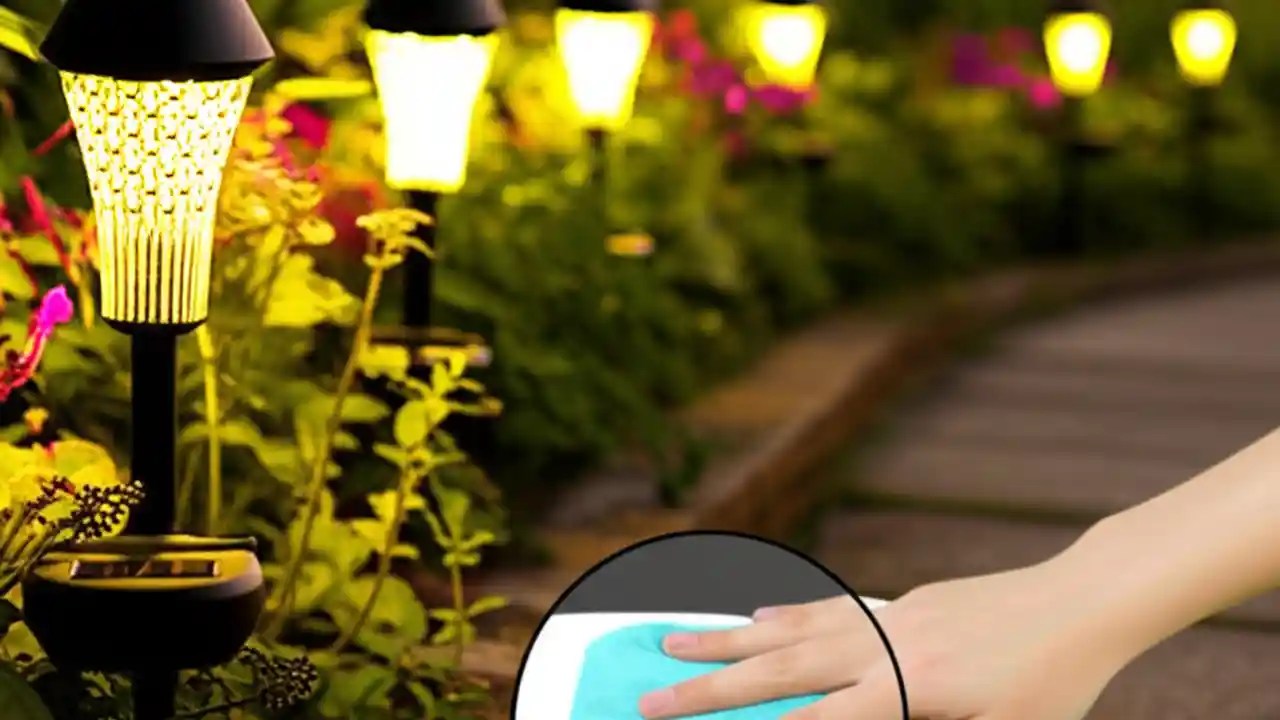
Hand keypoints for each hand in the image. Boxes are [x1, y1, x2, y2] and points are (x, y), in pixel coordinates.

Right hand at [638, 557, 1141, 719]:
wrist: (1083, 600)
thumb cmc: (1056, 684)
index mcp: (909, 689)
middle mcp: (886, 647)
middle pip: (780, 669)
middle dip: (709, 687)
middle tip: (650, 699)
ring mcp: (889, 618)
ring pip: (791, 629)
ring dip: (727, 641)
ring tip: (673, 642)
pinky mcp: (901, 603)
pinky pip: (827, 612)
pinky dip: (782, 616)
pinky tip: (753, 619)